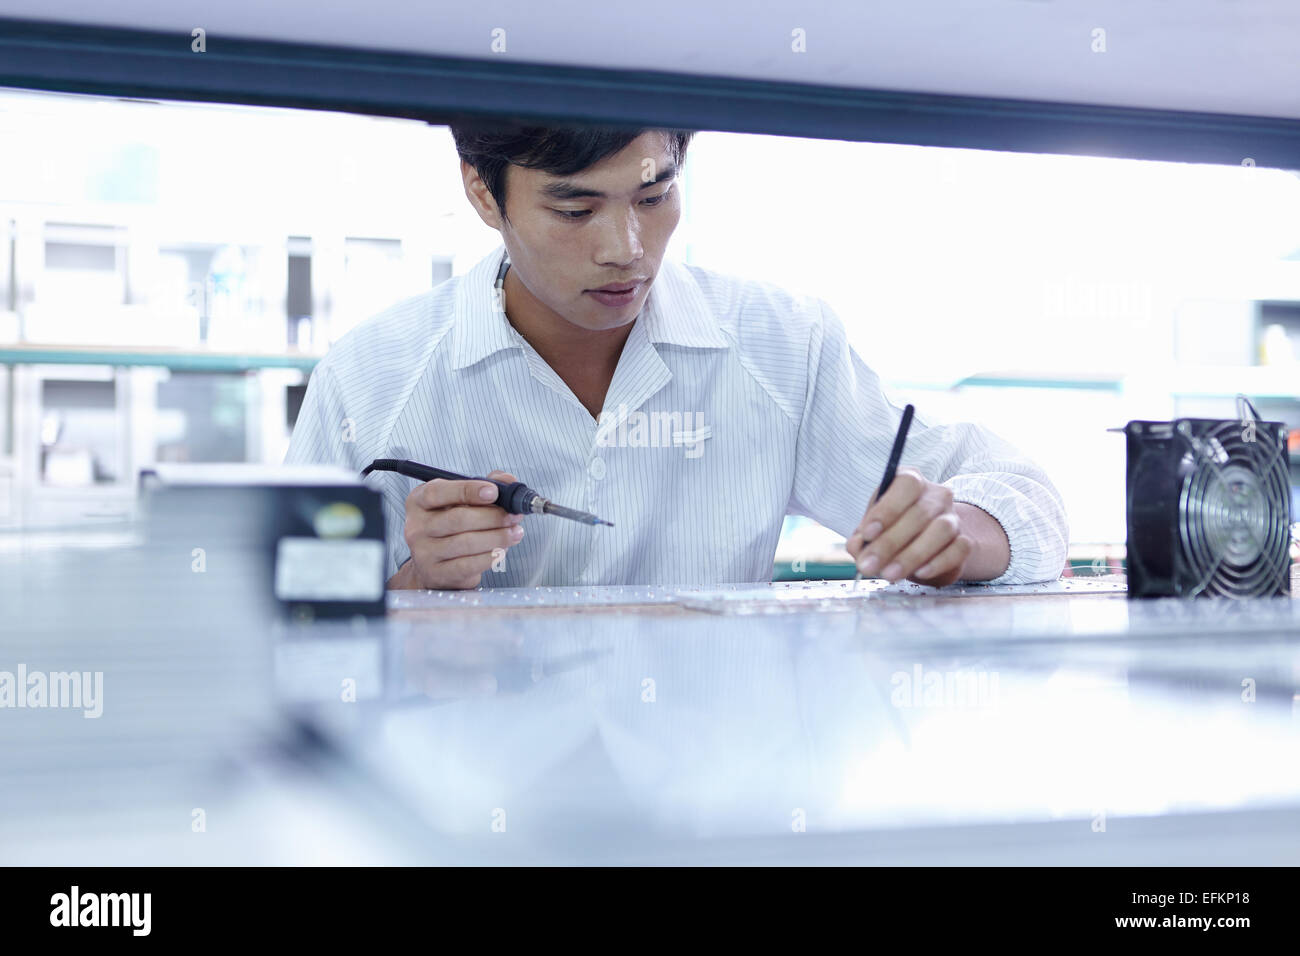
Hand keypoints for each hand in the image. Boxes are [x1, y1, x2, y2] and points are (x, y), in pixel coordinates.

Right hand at [389, 470, 524, 589]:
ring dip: (497, 537)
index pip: (438, 492)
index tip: (493, 492)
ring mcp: (423, 552)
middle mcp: (416, 526)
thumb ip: (487, 485)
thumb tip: (509, 481)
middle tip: (514, 516)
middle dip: (493, 516)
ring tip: (514, 533)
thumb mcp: (463, 501)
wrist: (436, 565)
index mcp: (419, 501)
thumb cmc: (452, 526)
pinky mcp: (436, 574)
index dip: (467, 490)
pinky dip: (490, 557)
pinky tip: (501, 551)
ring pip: (466, 543)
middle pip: (458, 518)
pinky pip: (468, 565)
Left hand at [845, 466, 975, 586]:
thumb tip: (857, 547)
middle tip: (870, 564)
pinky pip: (959, 549)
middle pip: (919, 513)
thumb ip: (861, 539)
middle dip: (890, 543)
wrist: (928, 547)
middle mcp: (936, 496)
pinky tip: (920, 572)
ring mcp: (953, 517)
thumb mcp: (871, 532)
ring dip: (912, 555)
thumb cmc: (893, 532)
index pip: (906, 485)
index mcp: (910, 482)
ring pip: (941, 530)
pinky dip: (938, 562)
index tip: (867, 533)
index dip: (886, 509)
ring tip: (890, 574)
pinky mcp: (965, 541)